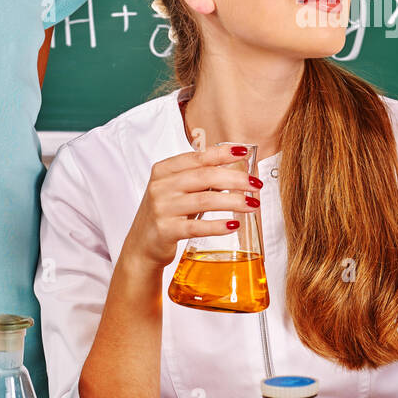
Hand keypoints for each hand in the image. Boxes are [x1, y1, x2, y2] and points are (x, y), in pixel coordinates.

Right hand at [118, 144, 262, 273]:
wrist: (142, 244)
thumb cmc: (165, 212)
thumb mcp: (175, 189)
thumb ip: (198, 176)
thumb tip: (235, 169)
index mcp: (163, 170)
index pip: (197, 157)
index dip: (222, 153)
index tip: (244, 152)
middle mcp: (160, 186)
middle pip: (205, 176)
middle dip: (235, 179)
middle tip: (256, 184)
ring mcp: (162, 208)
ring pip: (205, 200)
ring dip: (233, 201)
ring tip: (252, 204)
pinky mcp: (166, 231)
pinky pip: (197, 227)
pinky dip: (218, 225)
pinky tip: (234, 224)